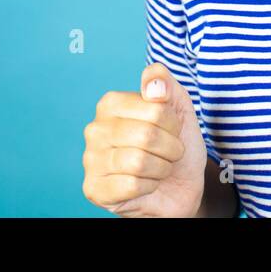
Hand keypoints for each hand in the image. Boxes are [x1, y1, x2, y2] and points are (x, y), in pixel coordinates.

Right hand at [82, 63, 208, 216]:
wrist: (180, 186)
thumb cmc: (175, 143)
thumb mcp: (178, 106)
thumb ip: (164, 82)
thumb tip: (153, 87)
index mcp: (110, 104)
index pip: (156, 110)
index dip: (173, 124)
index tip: (172, 130)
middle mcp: (95, 129)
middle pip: (147, 136)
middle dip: (170, 148)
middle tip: (169, 153)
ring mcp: (90, 159)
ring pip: (139, 162)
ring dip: (161, 168)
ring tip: (158, 168)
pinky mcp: (93, 189)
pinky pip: (131, 185)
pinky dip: (149, 186)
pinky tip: (146, 184)